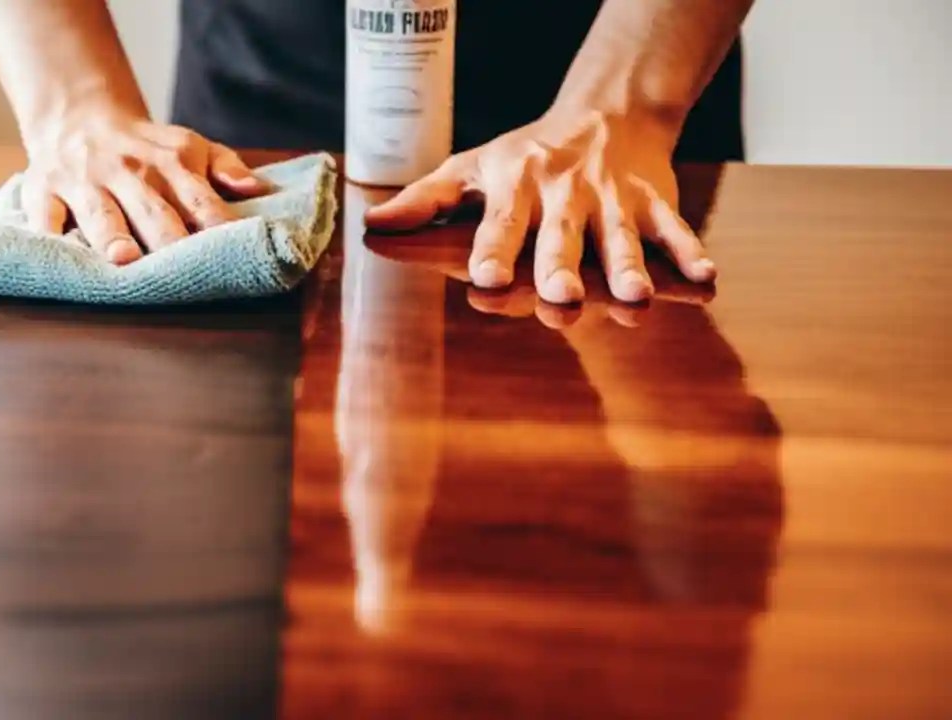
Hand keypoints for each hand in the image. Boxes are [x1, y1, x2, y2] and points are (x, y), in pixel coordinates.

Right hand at [20, 108, 268, 264]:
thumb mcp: (189, 147)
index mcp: (171, 163)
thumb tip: (255, 188)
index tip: (231, 251)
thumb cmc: (144, 148)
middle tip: (179, 267)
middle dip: (166, 237)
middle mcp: (128, 172)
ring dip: (112, 235)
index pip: (199, 200)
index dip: (215, 225)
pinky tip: (57, 251)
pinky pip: (44, 212)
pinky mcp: (44, 189)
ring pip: (100, 213)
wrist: (77, 114)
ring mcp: (84, 181)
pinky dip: (47, 232)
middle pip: (152, 211)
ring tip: (123, 258)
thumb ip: (225, 167)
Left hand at [364, 109, 716, 302]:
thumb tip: (371, 227)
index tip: (485, 281)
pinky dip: (690, 251)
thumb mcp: (470, 169)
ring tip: (634, 299)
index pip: (501, 222)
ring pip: (619, 236)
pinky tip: (706, 278)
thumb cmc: (524, 155)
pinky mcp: (653, 200)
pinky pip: (674, 227)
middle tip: (562, 299)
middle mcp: (564, 192)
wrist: (604, 112)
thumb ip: (425, 201)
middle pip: (562, 235)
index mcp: (515, 185)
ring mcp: (612, 197)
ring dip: (628, 267)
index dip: (494, 251)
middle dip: (561, 268)